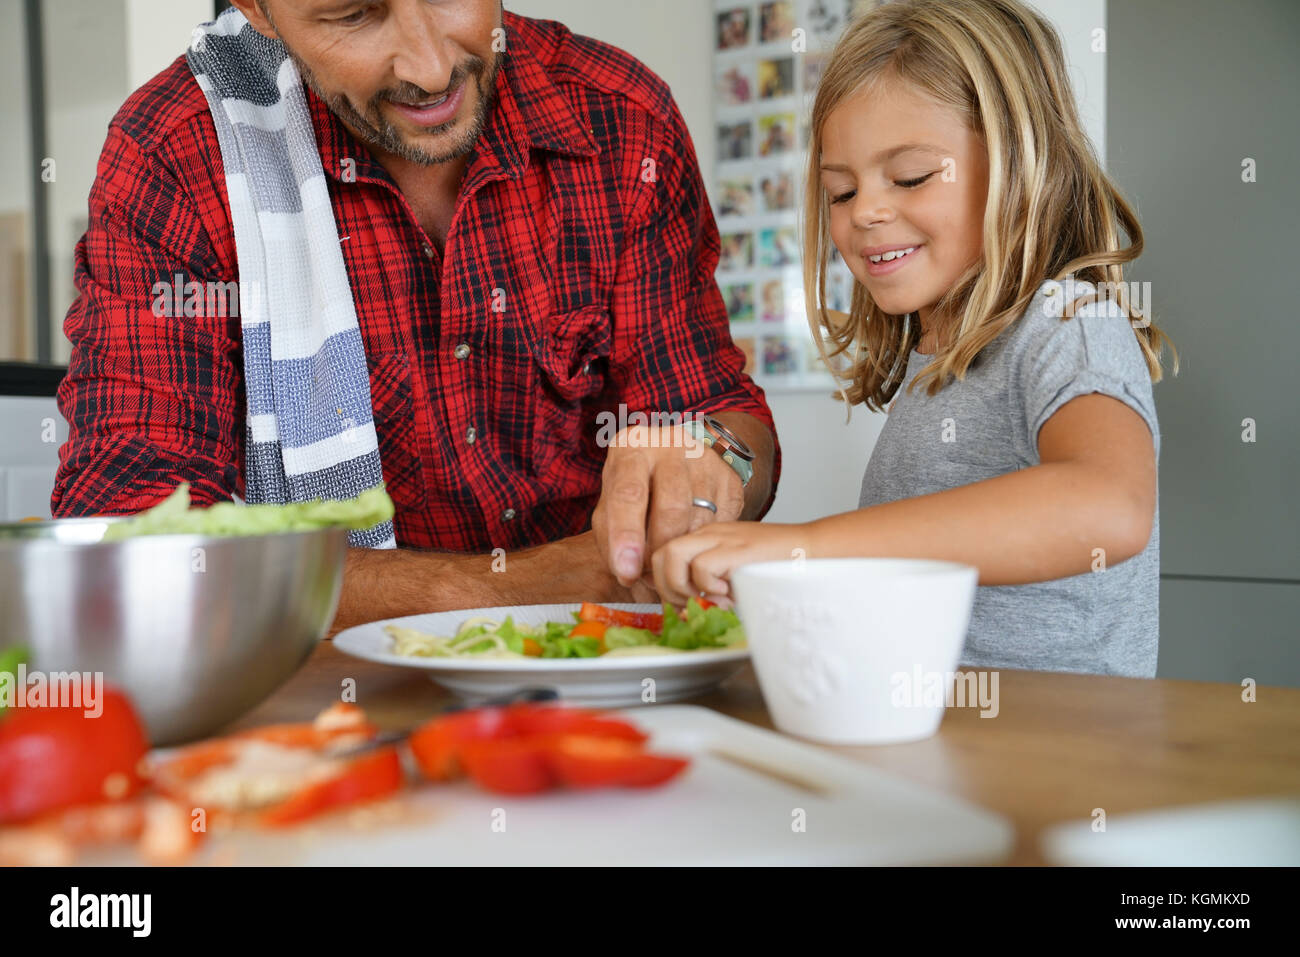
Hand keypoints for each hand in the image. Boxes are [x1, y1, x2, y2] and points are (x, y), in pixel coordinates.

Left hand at [591, 421, 744, 586]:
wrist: (679, 458)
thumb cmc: (637, 483)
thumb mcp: (613, 498)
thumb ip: (611, 533)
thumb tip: (626, 573)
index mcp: (634, 447)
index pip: (629, 494)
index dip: (626, 535)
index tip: (627, 571)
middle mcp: (671, 446)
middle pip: (671, 508)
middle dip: (659, 549)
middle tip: (649, 572)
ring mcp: (705, 459)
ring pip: (699, 520)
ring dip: (682, 552)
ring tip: (667, 560)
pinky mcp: (729, 479)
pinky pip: (720, 524)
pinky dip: (703, 544)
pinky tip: (690, 545)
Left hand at [650, 521, 814, 608]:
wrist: (814, 551)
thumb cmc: (778, 567)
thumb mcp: (736, 575)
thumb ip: (711, 587)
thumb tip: (687, 612)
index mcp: (706, 539)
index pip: (662, 554)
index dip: (662, 583)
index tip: (680, 604)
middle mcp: (709, 534)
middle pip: (660, 553)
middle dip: (666, 586)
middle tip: (690, 604)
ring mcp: (723, 538)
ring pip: (672, 554)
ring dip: (683, 585)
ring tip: (708, 598)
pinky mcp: (738, 548)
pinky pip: (702, 566)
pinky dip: (707, 586)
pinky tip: (728, 593)